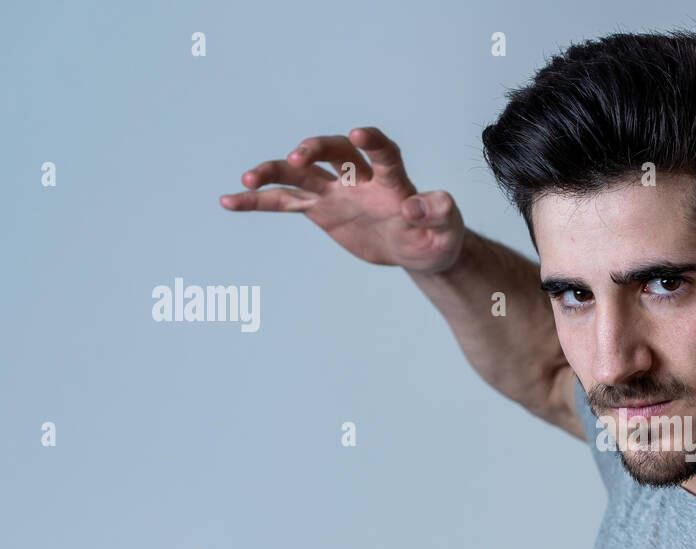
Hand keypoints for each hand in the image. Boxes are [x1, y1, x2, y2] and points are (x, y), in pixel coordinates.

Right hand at [219, 126, 465, 274]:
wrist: (418, 249)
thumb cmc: (437, 236)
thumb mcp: (448, 229)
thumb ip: (439, 212)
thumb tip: (414, 205)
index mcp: (394, 179)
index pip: (384, 152)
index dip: (372, 141)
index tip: (358, 134)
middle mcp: (360, 177)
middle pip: (333, 152)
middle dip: (314, 150)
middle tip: (297, 157)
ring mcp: (336, 191)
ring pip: (299, 173)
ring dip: (273, 172)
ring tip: (247, 180)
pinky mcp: (320, 209)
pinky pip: (284, 202)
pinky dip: (258, 202)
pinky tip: (229, 201)